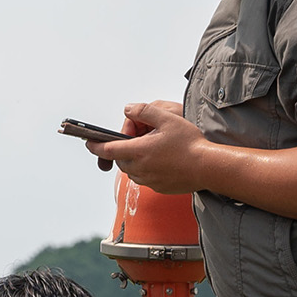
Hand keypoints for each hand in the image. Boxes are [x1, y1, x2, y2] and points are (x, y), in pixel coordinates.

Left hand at [95, 100, 213, 194]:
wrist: (208, 167)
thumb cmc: (189, 142)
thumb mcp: (167, 118)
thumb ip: (144, 111)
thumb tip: (127, 110)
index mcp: (139, 151)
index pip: (108, 150)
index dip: (95, 146)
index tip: (88, 142)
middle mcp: (140, 169)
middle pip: (120, 159)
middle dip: (121, 149)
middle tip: (136, 137)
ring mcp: (149, 180)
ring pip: (132, 170)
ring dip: (133, 159)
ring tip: (150, 147)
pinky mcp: (158, 187)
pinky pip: (145, 177)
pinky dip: (146, 168)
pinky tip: (161, 160)